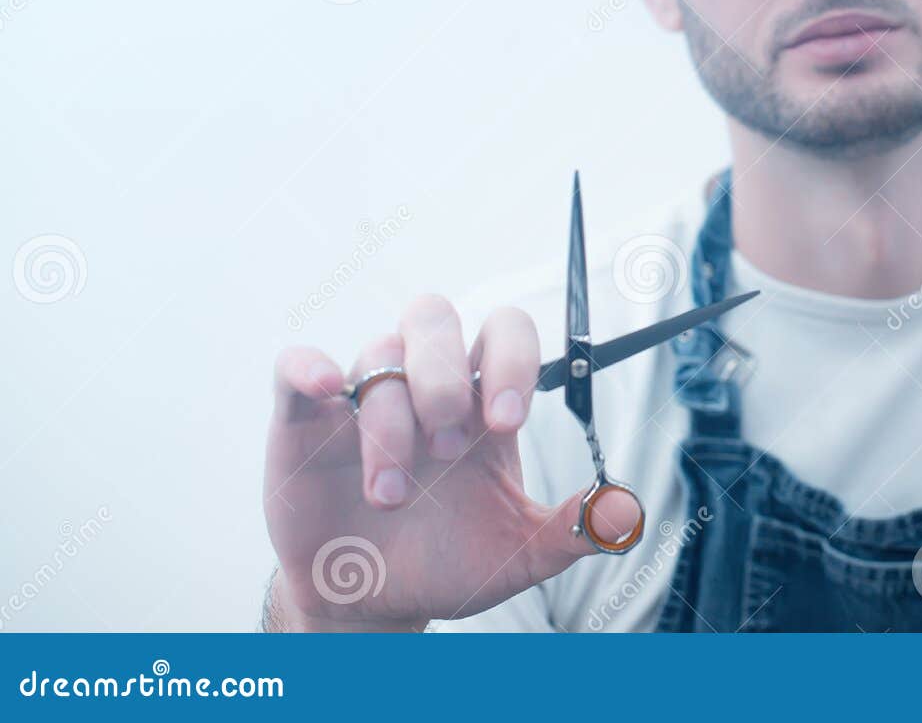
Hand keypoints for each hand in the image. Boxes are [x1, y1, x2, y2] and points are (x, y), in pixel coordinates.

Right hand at [263, 295, 638, 629]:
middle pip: (434, 318)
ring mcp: (362, 396)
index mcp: (480, 400)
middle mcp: (423, 385)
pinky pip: (297, 365)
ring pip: (376, 355)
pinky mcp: (304, 420)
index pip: (504, 332)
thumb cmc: (448, 562)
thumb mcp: (519, 554)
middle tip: (448, 450)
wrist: (374, 603)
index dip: (511, 358)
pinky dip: (306, 366)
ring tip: (391, 493)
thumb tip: (623, 511)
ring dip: (389, 420)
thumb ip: (572, 529)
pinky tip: (324, 386)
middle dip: (444, 378)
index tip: (508, 419)